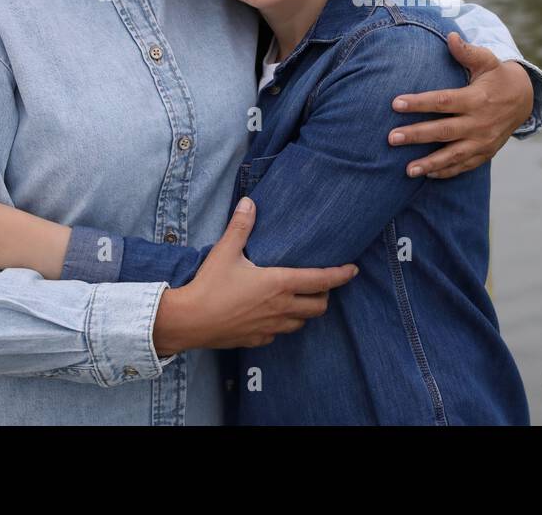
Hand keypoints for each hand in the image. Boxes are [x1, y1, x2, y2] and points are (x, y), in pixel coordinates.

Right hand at [154, 197, 357, 353]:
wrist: (188, 321)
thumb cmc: (209, 285)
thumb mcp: (226, 251)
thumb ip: (241, 226)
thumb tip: (250, 202)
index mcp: (279, 284)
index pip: (321, 280)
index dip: (341, 275)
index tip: (353, 270)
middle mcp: (280, 308)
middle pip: (318, 306)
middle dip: (325, 296)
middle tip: (321, 285)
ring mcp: (270, 327)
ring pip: (301, 323)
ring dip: (305, 312)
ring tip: (299, 299)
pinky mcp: (257, 339)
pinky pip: (279, 334)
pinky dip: (282, 324)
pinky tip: (272, 316)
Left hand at [386, 32, 533, 178]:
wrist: (524, 100)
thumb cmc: (498, 77)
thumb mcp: (487, 61)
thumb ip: (467, 52)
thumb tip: (450, 36)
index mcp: (476, 99)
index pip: (443, 101)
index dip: (419, 103)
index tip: (395, 103)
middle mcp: (479, 122)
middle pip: (443, 131)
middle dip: (417, 135)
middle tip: (392, 138)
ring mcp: (483, 141)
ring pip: (453, 155)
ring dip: (430, 163)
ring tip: (407, 170)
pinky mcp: (485, 152)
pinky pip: (464, 165)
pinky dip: (446, 171)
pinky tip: (427, 174)